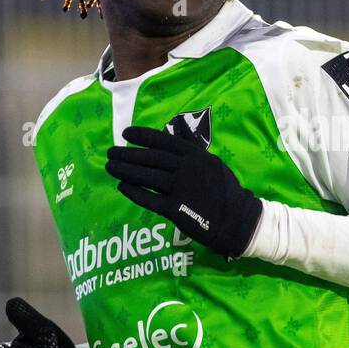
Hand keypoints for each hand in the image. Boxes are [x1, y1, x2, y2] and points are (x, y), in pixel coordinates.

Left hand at [105, 125, 262, 261]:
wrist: (238, 220)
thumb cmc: (225, 189)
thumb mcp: (212, 161)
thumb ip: (192, 146)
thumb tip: (177, 128)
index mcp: (196, 156)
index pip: (163, 141)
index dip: (142, 136)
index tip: (125, 134)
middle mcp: (186, 169)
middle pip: (150, 159)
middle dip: (127, 153)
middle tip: (110, 152)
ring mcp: (181, 189)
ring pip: (147, 177)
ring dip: (125, 170)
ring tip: (109, 166)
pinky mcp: (176, 210)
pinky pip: (150, 199)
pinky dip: (134, 192)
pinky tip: (122, 186)